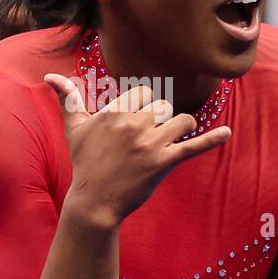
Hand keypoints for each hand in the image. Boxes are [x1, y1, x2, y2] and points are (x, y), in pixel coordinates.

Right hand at [45, 73, 229, 228]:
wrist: (94, 201)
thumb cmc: (85, 163)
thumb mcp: (75, 129)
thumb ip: (68, 98)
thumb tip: (50, 77)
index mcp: (115, 111)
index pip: (143, 94)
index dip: (143, 107)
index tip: (136, 123)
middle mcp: (134, 123)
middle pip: (162, 106)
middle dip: (160, 120)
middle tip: (147, 140)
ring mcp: (151, 143)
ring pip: (180, 120)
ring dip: (179, 128)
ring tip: (170, 140)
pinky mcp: (165, 162)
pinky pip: (194, 145)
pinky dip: (212, 138)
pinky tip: (226, 133)